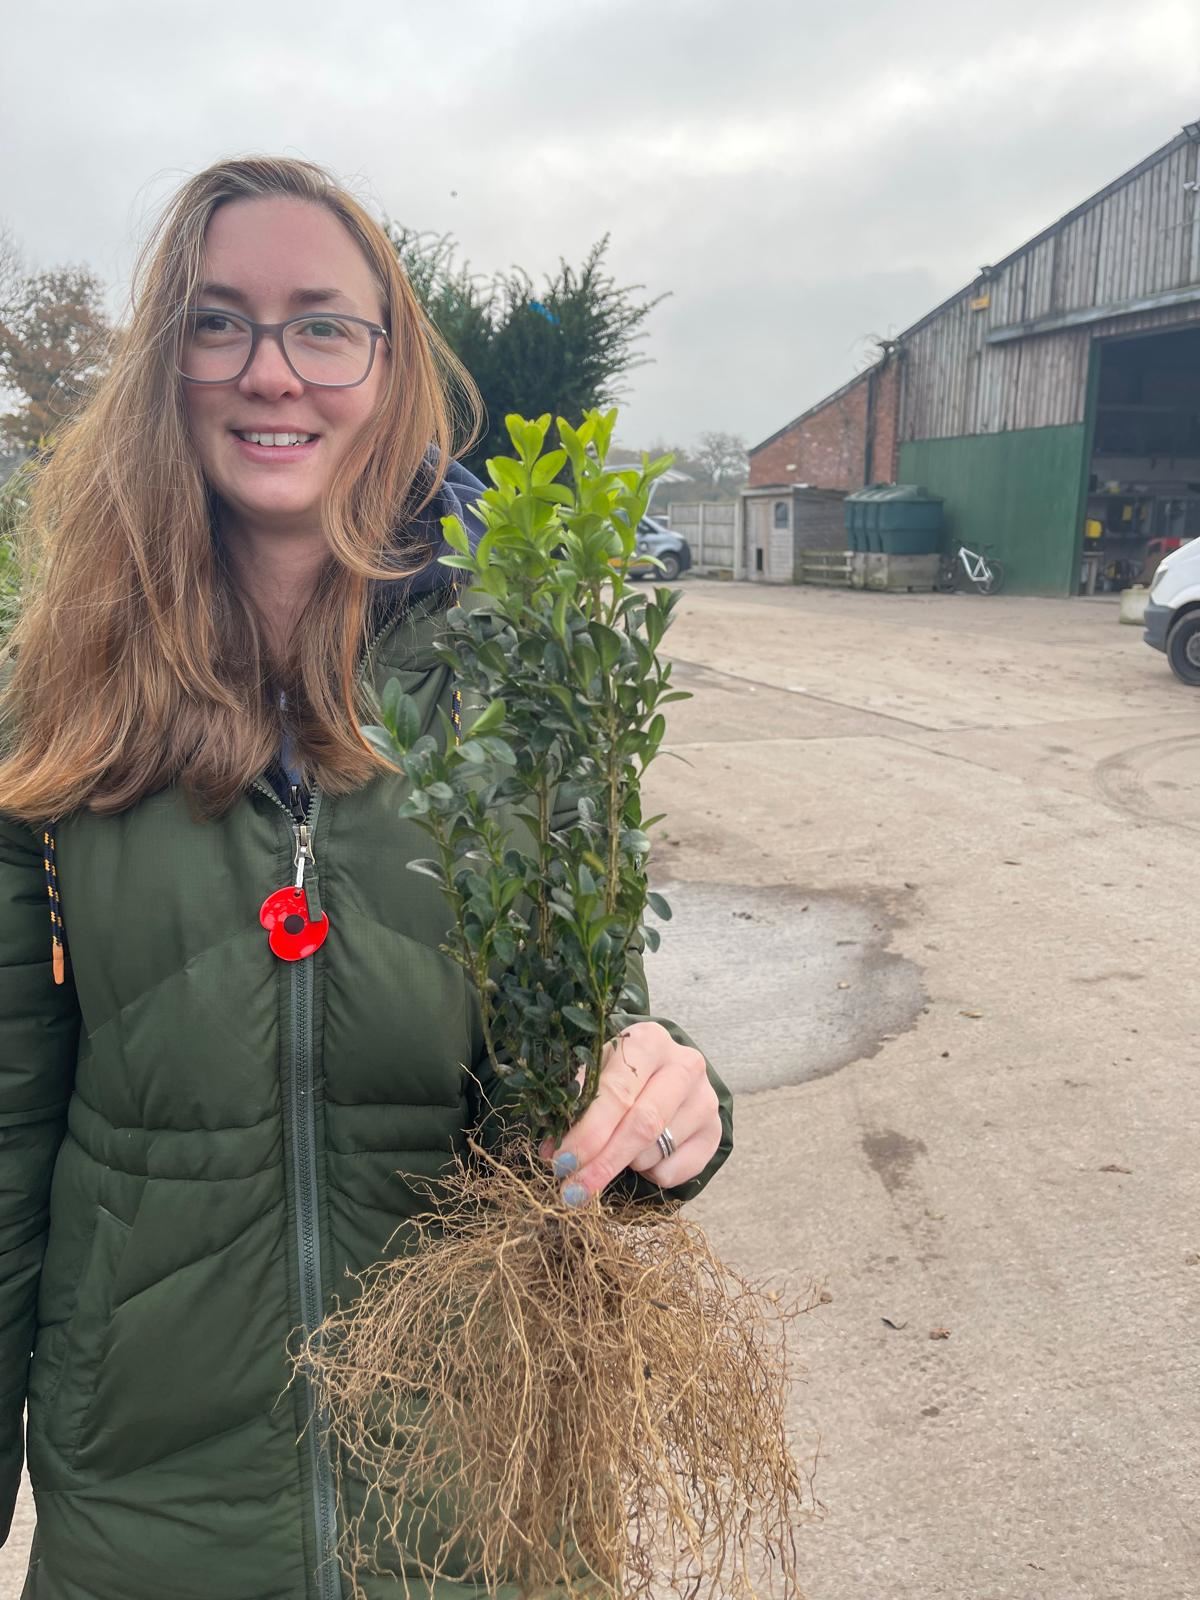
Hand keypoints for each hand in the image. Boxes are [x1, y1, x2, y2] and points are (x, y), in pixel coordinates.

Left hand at [539, 1020, 721, 1202]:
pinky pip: (675, 1171)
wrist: (665, 1072)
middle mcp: (684, 1065)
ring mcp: (705, 1099)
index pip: (618, 1092)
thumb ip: (575, 1103)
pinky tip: (642, 1157)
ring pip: (656, 1150)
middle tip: (574, 1188)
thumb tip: (552, 1149)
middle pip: (643, 1124)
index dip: (588, 1131)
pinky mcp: (714, 1132)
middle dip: (603, 1161)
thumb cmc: (619, 1072)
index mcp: (649, 1041)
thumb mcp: (595, 1072)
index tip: (561, 1161)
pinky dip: (649, 1174)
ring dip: (624, 1164)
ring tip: (611, 1154)